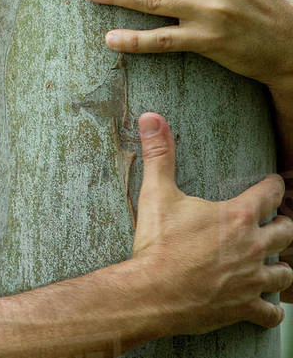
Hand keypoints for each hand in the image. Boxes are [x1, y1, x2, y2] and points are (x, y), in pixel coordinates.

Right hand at [131, 112, 292, 332]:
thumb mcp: (157, 193)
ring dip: (281, 267)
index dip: (273, 186)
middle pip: (286, 232)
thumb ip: (159, 154)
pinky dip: (270, 310)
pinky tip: (267, 307)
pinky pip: (270, 312)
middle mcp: (253, 246)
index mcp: (238, 217)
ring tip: (273, 263)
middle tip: (275, 223)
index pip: (270, 194)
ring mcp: (252, 279)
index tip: (272, 184)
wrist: (153, 291)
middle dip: (283, 226)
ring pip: (285, 272)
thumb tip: (151, 118)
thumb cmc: (158, 244)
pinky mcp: (245, 306)